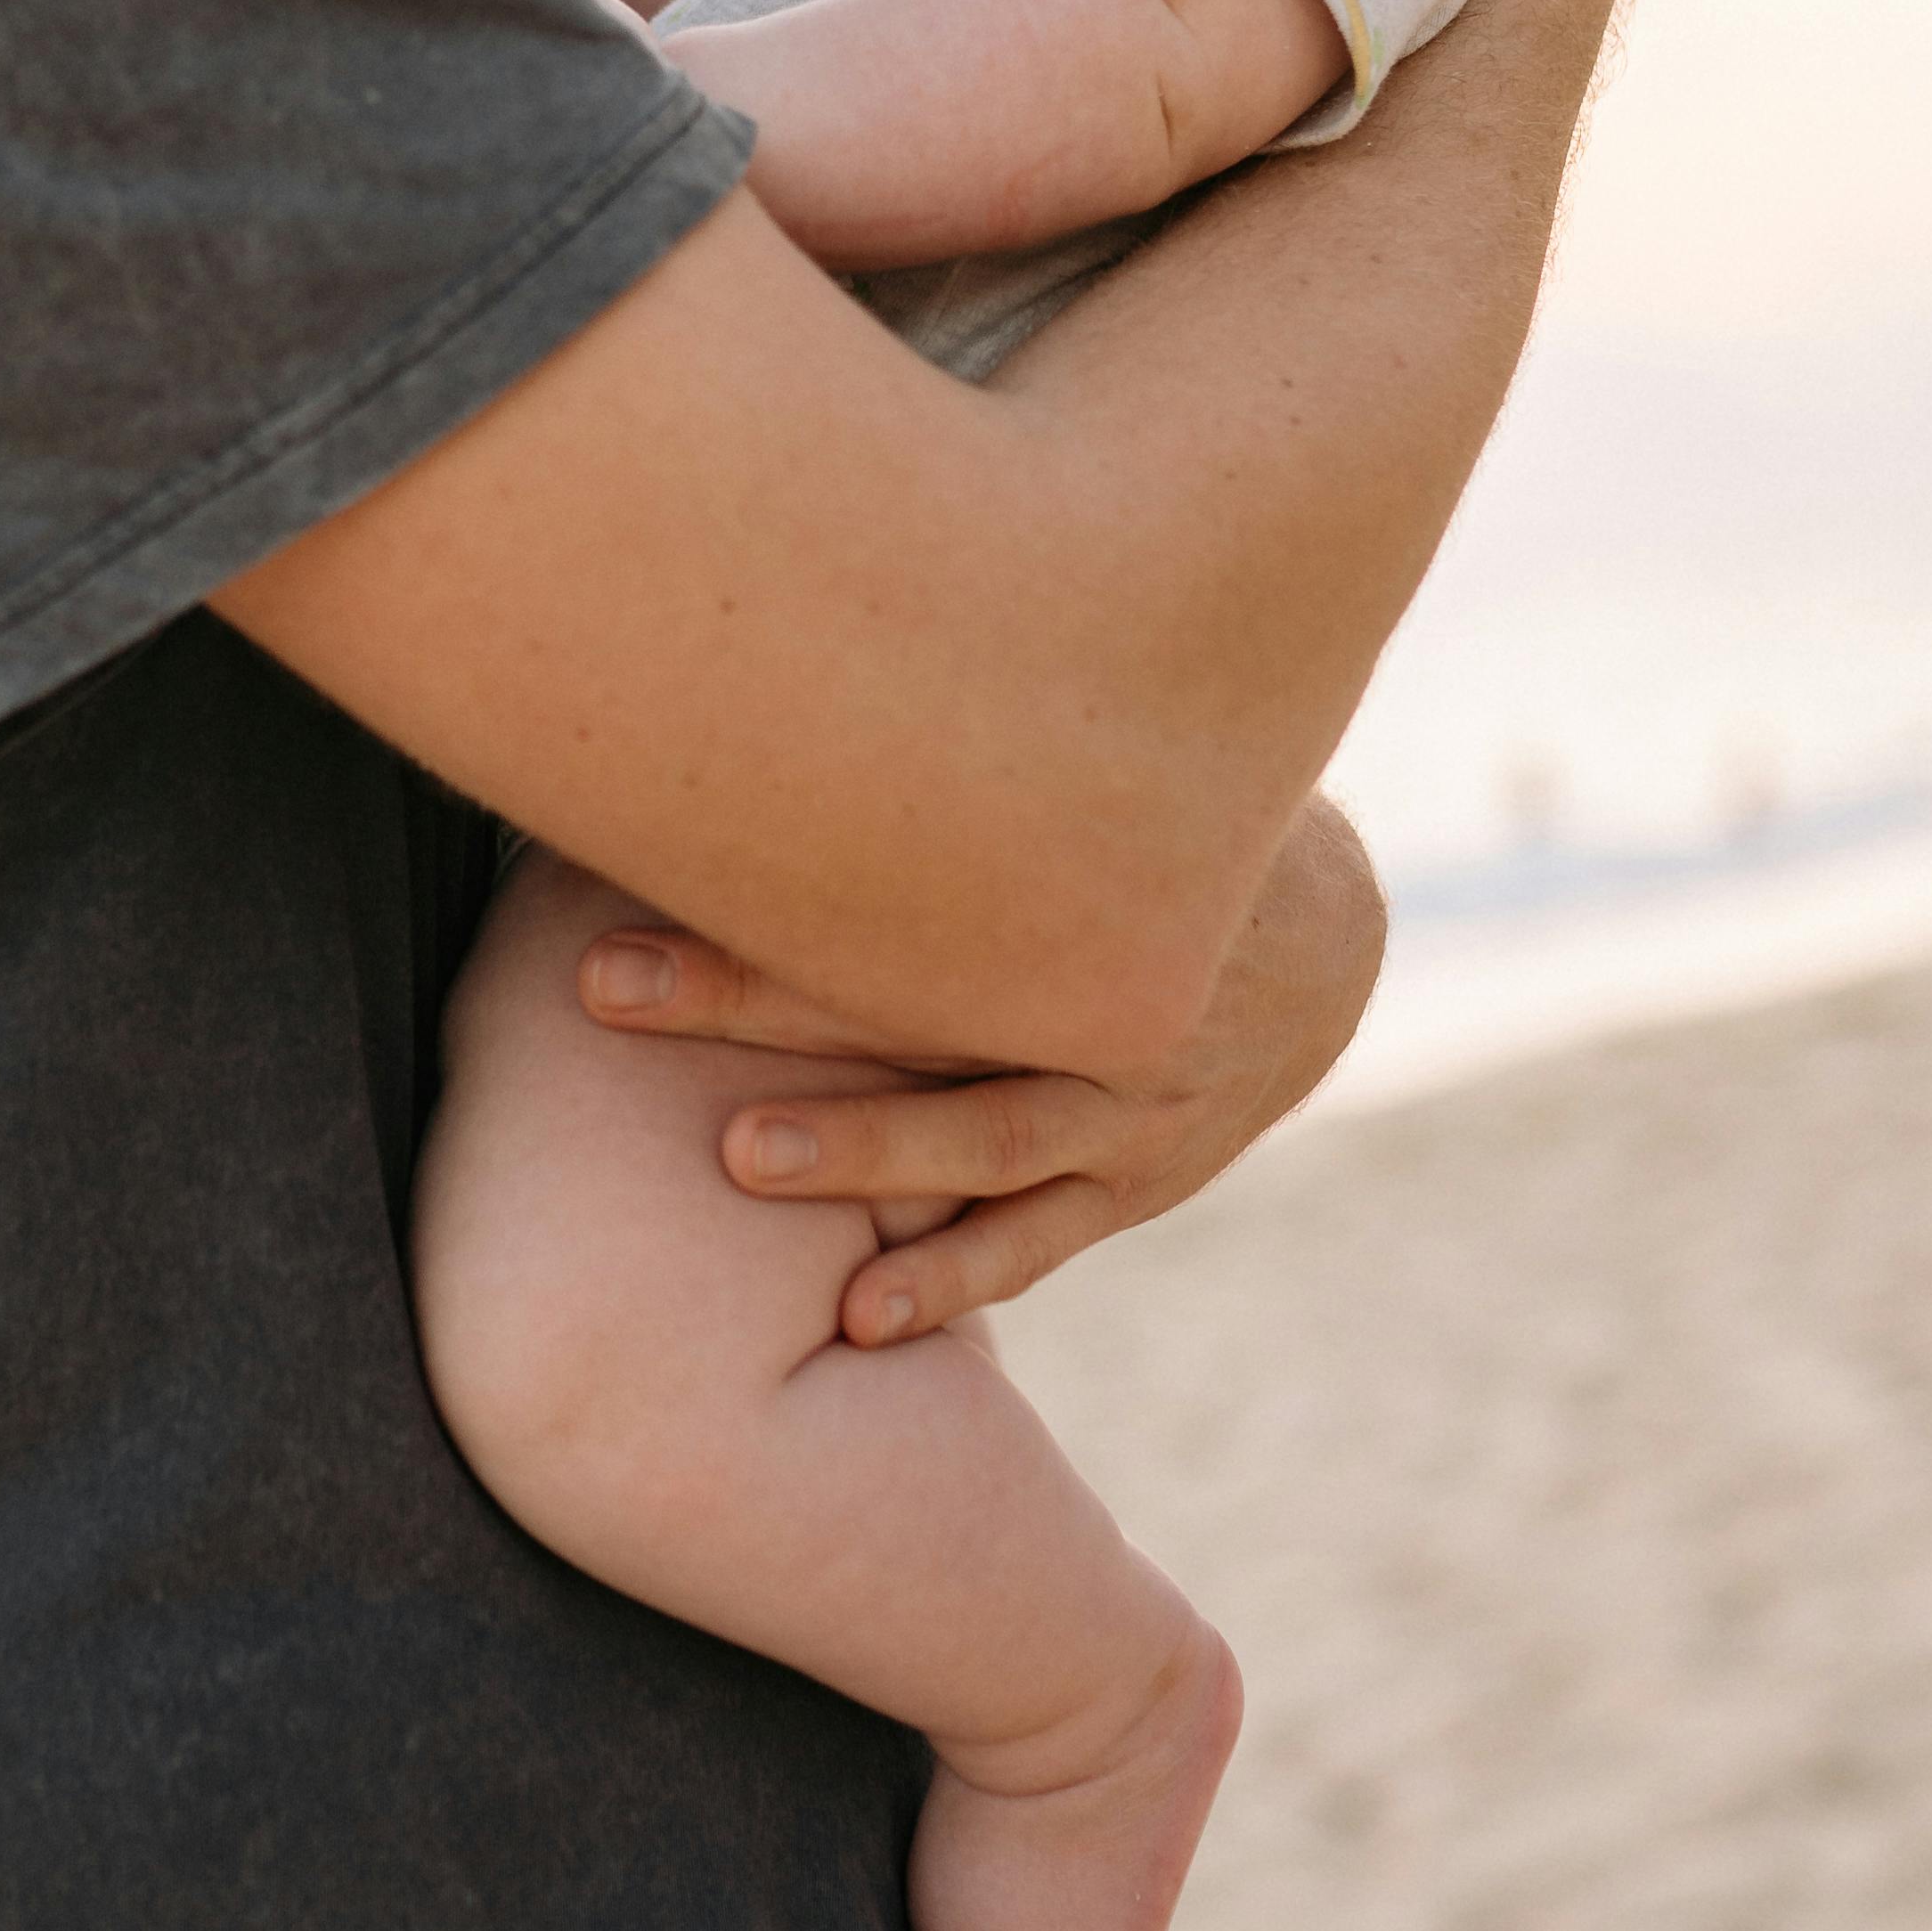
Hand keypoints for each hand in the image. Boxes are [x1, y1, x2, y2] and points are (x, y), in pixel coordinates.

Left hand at [574, 797, 1385, 1341]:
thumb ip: (973, 733)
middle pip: (911, 983)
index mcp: (1074, 872)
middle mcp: (1098, 985)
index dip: (769, 853)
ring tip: (740, 1156)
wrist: (1321, 944)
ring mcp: (1130, 1099)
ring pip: (982, 1128)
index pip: (908, 866)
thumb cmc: (1154, 831)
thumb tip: (838, 611)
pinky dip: (954, 1276)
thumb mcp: (1092, 760)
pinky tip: (861, 1318)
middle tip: (610, 983)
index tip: (633, 835)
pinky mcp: (1140, 1182)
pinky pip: (1038, 1238)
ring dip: (860, 1146)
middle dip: (752, 988)